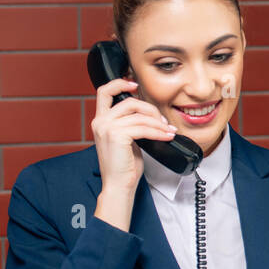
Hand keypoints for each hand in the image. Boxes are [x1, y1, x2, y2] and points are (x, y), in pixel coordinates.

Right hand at [91, 77, 175, 229]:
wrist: (118, 185)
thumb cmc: (124, 166)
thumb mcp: (126, 139)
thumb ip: (131, 124)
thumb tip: (150, 114)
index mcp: (100, 121)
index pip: (104, 91)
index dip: (120, 83)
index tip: (136, 85)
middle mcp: (100, 122)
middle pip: (130, 101)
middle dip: (151, 110)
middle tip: (163, 122)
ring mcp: (106, 128)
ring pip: (139, 115)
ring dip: (159, 123)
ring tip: (169, 132)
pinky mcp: (116, 136)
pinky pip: (144, 127)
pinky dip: (159, 132)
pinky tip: (166, 137)